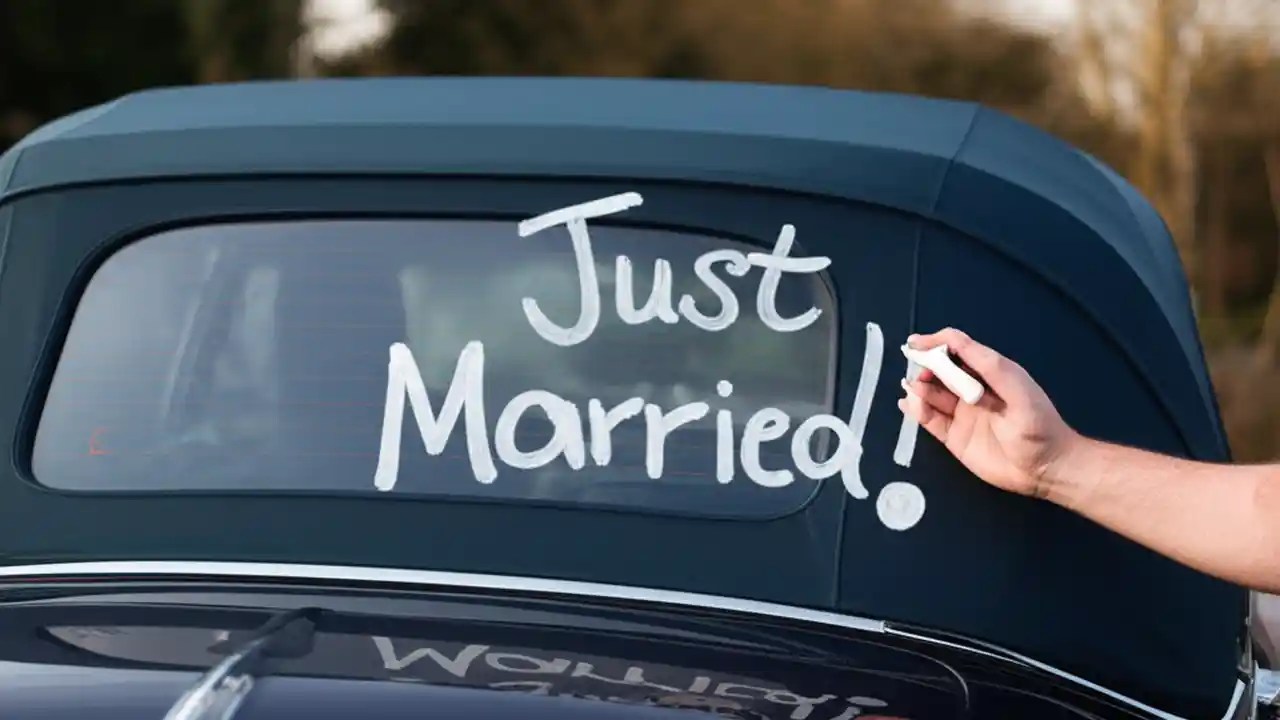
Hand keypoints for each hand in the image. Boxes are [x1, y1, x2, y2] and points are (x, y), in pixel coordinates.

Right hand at [900, 328, 1080, 499]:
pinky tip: (908, 404)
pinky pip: (929, 420)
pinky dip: (916, 410)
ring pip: (931, 394)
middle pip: (940, 370)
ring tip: (915, 390)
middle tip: (917, 373)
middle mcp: (972, 389)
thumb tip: (954, 344)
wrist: (1046, 468)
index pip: (958, 348)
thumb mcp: (1018, 389)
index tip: (916, 344)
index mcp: (989, 372)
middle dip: (924, 366)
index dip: (936, 343)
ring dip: (919, 388)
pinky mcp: (954, 436)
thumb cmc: (1038, 425)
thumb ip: (989, 366)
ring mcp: (961, 413)